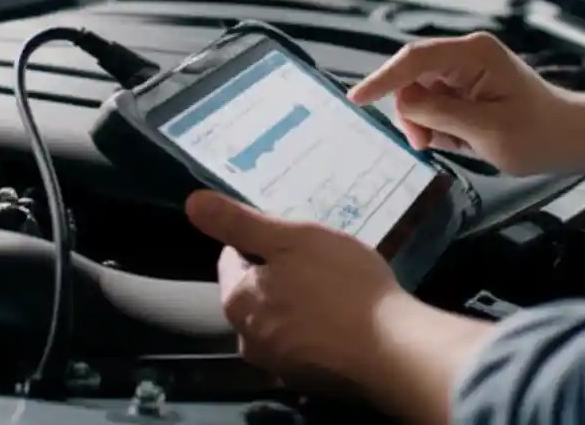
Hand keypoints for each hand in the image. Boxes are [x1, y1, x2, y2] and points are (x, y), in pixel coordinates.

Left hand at [184, 190, 413, 393]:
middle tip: (317, 261)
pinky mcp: (310, 380)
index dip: (261, 243)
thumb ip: (239, 223)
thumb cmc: (341, 285)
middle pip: (255, 294)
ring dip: (297, 304)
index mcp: (236, 303)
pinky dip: (316, 330)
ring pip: (278, 321)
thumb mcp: (290, 238)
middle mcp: (248, 340)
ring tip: (333, 288)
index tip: (293, 239)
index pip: (231, 261)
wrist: (394, 350)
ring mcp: (280, 365)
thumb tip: (191, 203)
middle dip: (279, 275)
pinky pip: (304, 344)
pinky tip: (343, 319)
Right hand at [348, 32, 576, 175]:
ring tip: (456, 144)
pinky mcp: (467, 86)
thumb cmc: (541, 135)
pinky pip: (435, 104)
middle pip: (411, 77)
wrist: (573, 138)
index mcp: (473, 54)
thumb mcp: (486, 131)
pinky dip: (439, 125)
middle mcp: (466, 55)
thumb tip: (402, 104)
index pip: (413, 60)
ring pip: (420, 94)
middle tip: (425, 144)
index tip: (357, 99)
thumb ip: (438, 115)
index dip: (382, 79)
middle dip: (411, 112)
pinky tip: (463, 139)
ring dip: (426, 123)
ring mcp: (465, 70)